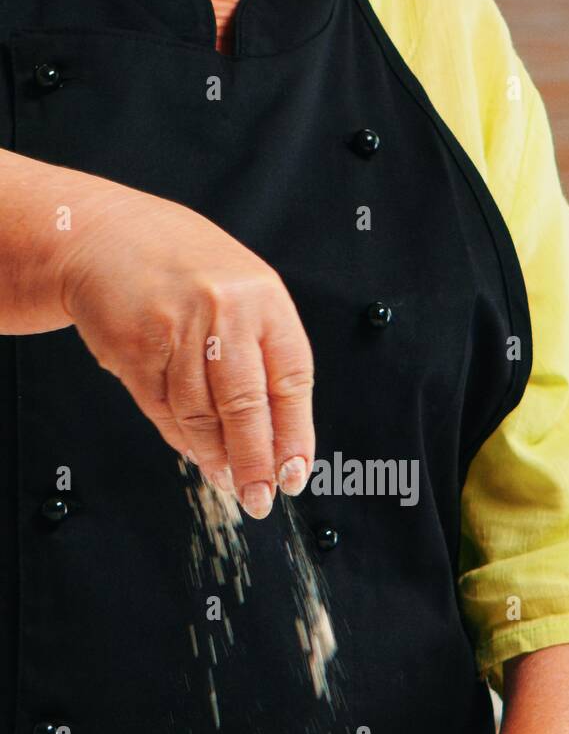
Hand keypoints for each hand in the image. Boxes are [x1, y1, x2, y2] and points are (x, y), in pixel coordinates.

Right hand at [56, 180, 313, 517]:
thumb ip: (263, 355)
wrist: (106, 235)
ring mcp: (177, 329)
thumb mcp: (241, 294)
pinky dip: (180, 439)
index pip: (292, 379)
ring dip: (216, 458)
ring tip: (227, 481)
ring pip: (201, 415)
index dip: (295, 434)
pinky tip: (194, 453)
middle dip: (255, 463)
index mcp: (264, 298)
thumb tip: (278, 439)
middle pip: (246, 406)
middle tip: (261, 498)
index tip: (295, 473)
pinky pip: (163, 410)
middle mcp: (224, 310)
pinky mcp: (135, 348)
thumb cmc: (184, 270)